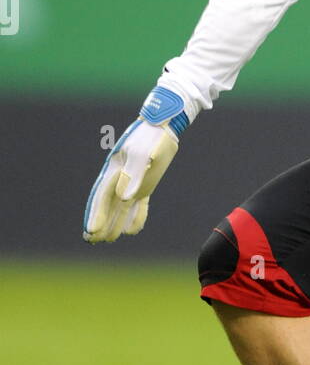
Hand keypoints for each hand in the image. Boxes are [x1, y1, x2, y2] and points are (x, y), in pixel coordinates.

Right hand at [83, 87, 187, 242]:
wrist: (164, 124)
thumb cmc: (152, 138)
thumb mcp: (144, 154)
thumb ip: (134, 176)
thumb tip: (123, 199)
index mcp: (116, 170)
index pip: (102, 196)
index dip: (96, 214)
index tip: (92, 231)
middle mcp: (121, 178)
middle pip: (107, 204)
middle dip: (100, 222)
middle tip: (91, 240)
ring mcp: (133, 181)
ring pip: (121, 206)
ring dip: (114, 222)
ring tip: (107, 240)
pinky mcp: (146, 182)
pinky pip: (138, 203)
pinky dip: (136, 216)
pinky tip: (132, 230)